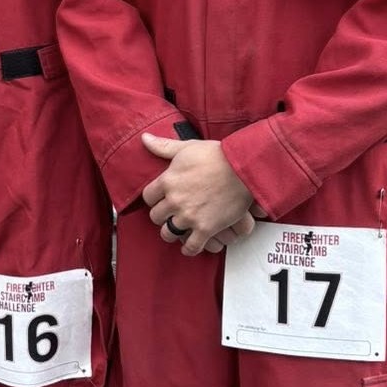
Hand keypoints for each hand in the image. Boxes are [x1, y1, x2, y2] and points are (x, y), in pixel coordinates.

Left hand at [141, 133, 255, 256]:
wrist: (242, 168)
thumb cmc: (217, 155)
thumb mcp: (187, 147)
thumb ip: (163, 146)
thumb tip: (144, 138)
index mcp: (167, 181)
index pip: (147, 197)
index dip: (153, 198)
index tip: (159, 199)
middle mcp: (175, 201)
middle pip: (156, 217)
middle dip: (161, 215)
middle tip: (169, 214)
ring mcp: (189, 216)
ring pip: (168, 233)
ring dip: (171, 232)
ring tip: (176, 229)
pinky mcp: (206, 228)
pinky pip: (190, 246)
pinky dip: (188, 248)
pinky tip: (189, 245)